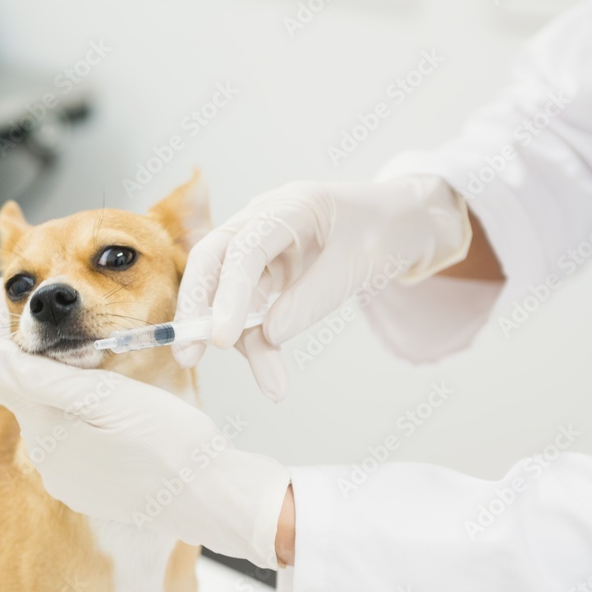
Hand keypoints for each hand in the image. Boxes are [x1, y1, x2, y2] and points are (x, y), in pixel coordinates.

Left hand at [0, 271, 290, 568]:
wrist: (214, 498)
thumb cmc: (171, 441)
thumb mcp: (108, 397)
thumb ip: (44, 377)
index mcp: (44, 424)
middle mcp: (44, 451)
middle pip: (13, 381)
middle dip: (25, 340)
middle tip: (50, 301)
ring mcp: (65, 471)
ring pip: (43, 404)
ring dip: (54, 369)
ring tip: (93, 341)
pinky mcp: (87, 482)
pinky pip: (67, 428)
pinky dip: (74, 397)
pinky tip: (108, 385)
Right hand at [173, 175, 470, 398]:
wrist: (403, 224)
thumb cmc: (384, 231)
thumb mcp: (360, 263)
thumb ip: (313, 298)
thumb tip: (270, 335)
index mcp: (289, 206)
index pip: (243, 246)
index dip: (227, 292)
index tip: (221, 339)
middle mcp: (263, 222)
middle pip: (212, 261)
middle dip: (197, 309)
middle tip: (188, 354)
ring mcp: (261, 250)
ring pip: (229, 295)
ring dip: (238, 341)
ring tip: (269, 384)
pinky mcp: (265, 275)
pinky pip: (250, 312)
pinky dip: (257, 344)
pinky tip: (272, 377)